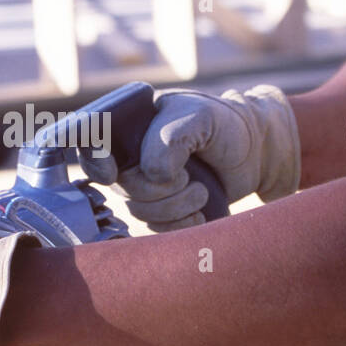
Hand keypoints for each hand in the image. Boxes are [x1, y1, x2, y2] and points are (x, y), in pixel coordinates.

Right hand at [81, 85, 300, 231]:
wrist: (254, 152)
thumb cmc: (223, 124)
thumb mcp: (199, 115)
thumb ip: (169, 138)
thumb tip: (152, 174)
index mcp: (131, 127)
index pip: (90, 145)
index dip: (95, 162)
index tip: (111, 171)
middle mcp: (131, 159)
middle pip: (122, 187)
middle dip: (160, 188)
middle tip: (189, 175)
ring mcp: (146, 188)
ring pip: (140, 211)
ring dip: (177, 206)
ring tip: (202, 189)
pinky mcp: (163, 213)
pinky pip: (158, 230)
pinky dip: (183, 224)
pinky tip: (200, 211)